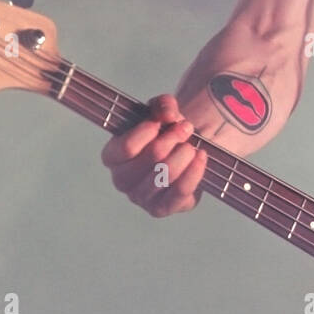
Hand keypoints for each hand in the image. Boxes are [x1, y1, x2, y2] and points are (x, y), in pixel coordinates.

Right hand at [100, 93, 208, 216]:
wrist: (183, 152)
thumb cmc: (165, 131)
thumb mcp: (161, 111)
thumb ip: (162, 105)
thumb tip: (168, 115)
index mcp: (112, 156)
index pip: (127, 147)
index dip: (149, 131)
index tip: (164, 120)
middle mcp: (121, 180)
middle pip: (151, 159)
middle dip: (174, 139)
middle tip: (186, 128)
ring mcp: (140, 198)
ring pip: (167, 174)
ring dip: (185, 154)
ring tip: (192, 144)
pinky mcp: (161, 208)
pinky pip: (181, 191)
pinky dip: (195, 171)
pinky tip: (201, 156)